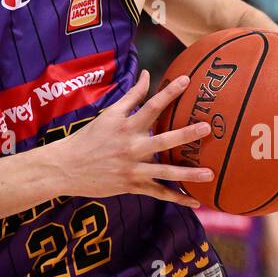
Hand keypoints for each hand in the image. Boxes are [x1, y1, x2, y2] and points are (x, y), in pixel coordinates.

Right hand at [51, 70, 213, 207]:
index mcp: (126, 126)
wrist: (67, 167)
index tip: (187, 80)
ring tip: (210, 172)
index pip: (151, 106)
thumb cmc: (90, 137)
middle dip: (186, 134)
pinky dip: (178, 198)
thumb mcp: (109, 114)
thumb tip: (147, 74)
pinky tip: (196, 201)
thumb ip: (131, 95)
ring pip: (165, 172)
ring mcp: (133, 169)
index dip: (169, 93)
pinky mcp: (132, 186)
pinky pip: (159, 193)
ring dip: (188, 173)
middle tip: (207, 127)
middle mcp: (131, 147)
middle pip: (163, 140)